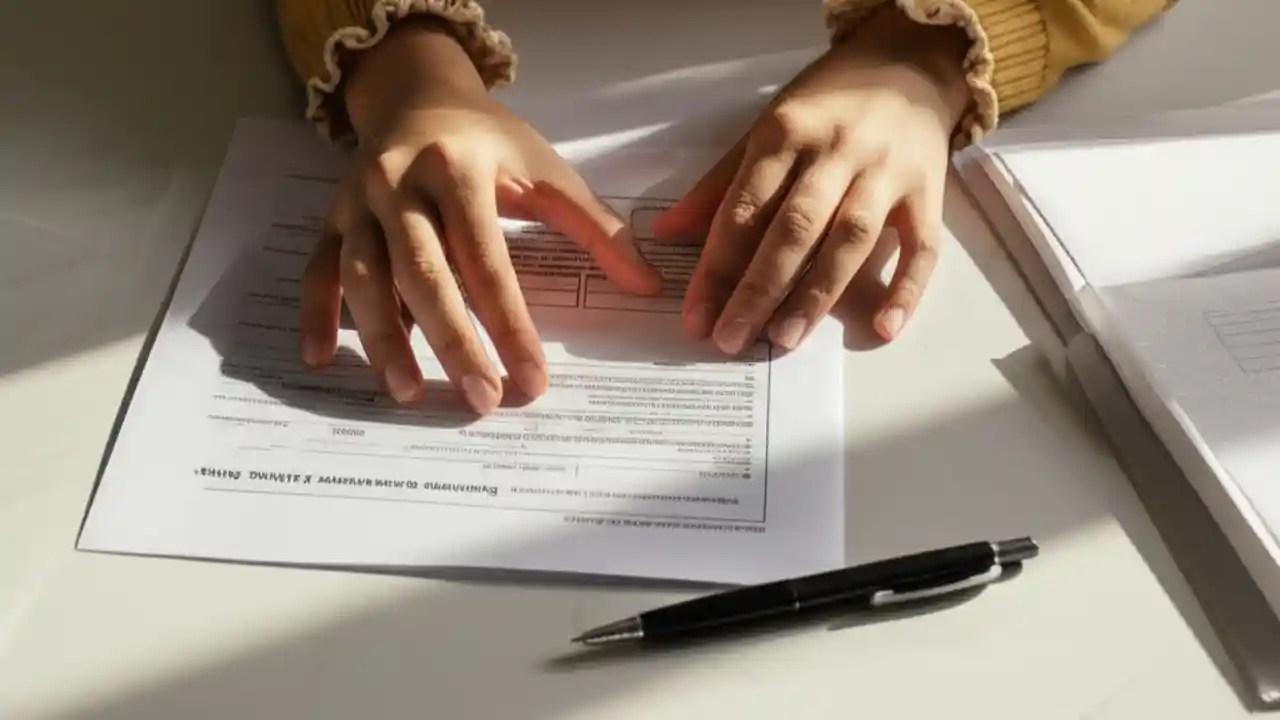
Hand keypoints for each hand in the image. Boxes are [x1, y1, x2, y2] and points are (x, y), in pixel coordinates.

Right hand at [300, 20, 660, 413]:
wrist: (417, 94)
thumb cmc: (490, 141)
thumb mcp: (547, 169)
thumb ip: (596, 227)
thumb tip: (644, 284)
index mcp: (458, 167)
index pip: (486, 260)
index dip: (510, 324)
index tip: (533, 379)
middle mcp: (400, 183)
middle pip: (423, 273)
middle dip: (452, 342)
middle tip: (482, 400)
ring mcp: (357, 202)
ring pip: (363, 277)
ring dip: (383, 339)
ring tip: (409, 392)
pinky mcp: (332, 218)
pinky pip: (317, 270)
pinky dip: (316, 315)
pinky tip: (323, 361)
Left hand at [654, 7, 969, 351]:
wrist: (910, 63)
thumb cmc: (828, 103)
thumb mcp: (768, 126)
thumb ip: (720, 183)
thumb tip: (667, 231)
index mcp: (786, 132)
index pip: (744, 209)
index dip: (716, 266)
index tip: (695, 315)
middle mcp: (837, 152)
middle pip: (794, 229)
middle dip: (757, 289)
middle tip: (729, 339)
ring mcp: (887, 172)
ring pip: (849, 240)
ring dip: (816, 295)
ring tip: (784, 338)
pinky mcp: (929, 192)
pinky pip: (921, 247)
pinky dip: (905, 290)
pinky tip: (883, 328)